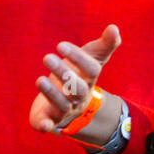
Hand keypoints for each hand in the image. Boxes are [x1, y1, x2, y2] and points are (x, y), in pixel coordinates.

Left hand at [29, 24, 121, 139]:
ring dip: (51, 93)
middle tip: (47, 57)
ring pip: (61, 104)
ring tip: (39, 79)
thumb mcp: (92, 58)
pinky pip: (48, 125)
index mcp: (89, 80)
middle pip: (76, 88)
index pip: (90, 70)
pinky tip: (44, 125)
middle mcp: (78, 96)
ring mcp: (64, 109)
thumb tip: (114, 27)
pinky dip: (46, 126)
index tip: (60, 44)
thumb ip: (104, 45)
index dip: (78, 58)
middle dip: (62, 73)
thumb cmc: (79, 75)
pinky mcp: (49, 119)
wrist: (68, 103)